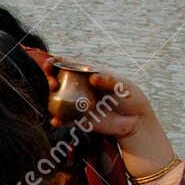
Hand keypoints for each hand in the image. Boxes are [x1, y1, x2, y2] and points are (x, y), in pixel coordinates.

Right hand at [43, 57, 177, 172]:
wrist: (135, 120)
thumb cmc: (130, 97)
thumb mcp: (122, 85)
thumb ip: (108, 80)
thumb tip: (93, 77)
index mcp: (88, 74)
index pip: (68, 64)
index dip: (56, 62)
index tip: (51, 65)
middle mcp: (79, 87)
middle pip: (57, 80)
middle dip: (49, 80)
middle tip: (53, 84)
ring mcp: (77, 103)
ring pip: (57, 99)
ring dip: (49, 100)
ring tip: (51, 103)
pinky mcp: (79, 118)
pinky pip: (64, 118)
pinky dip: (57, 119)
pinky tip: (56, 121)